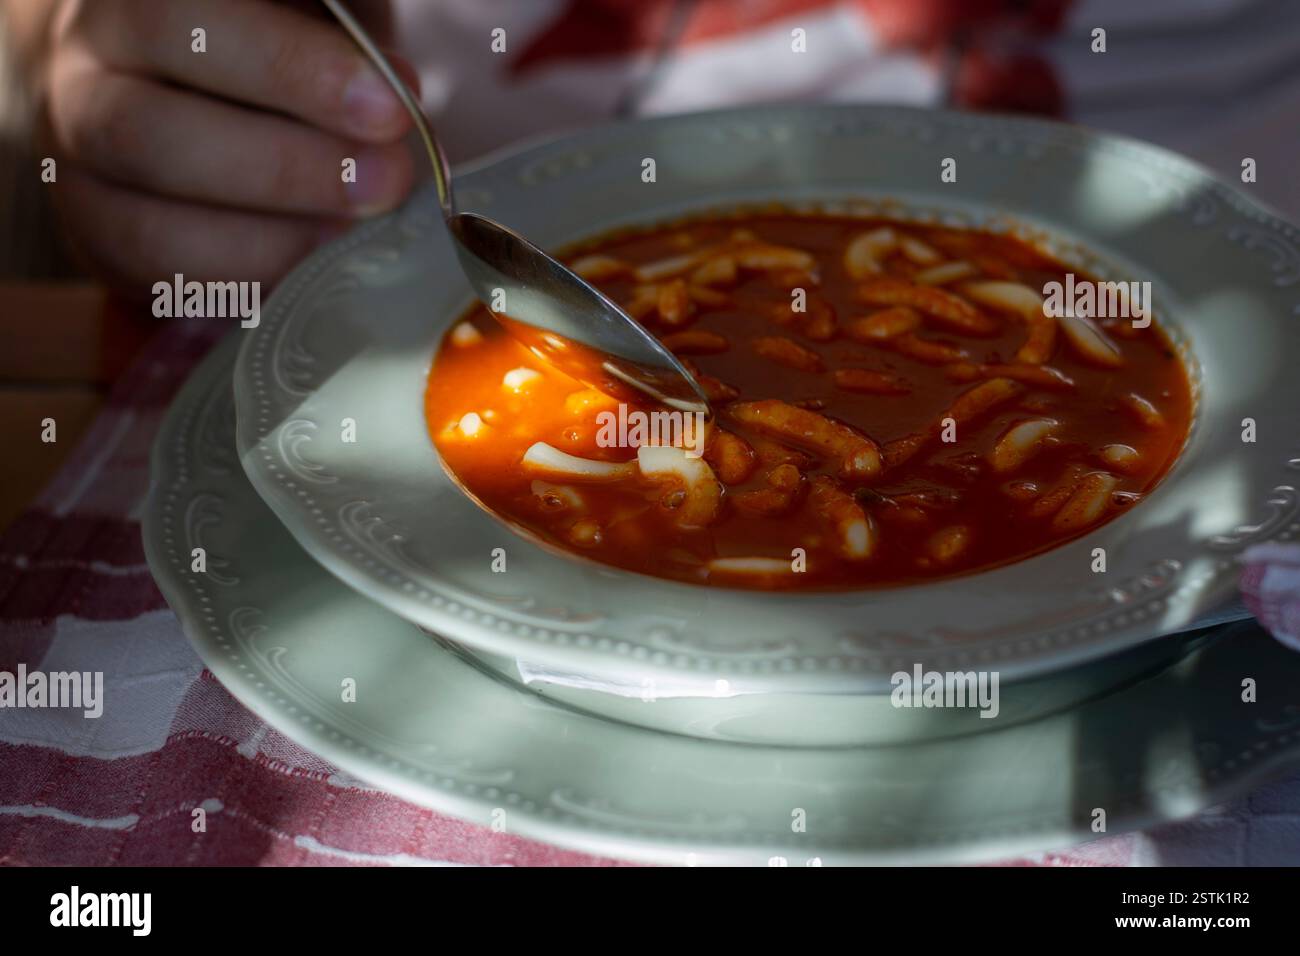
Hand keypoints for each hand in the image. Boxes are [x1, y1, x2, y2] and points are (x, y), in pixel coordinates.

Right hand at [35, 0, 416, 289]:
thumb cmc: (263, 38)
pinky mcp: (102, 249)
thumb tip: (395, 88)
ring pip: (149, 228)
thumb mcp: (300, 12)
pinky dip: (250, 287)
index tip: (389, 107)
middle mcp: (83, 84)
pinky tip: (319, 277)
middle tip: (388, 182)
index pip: (185, 24)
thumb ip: (337, 34)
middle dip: (286, 169)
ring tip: (358, 237)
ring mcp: (80, 177)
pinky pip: (166, 286)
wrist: (182, 85)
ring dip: (269, 245)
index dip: (291, 68)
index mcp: (127, 3)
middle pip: (153, 135)